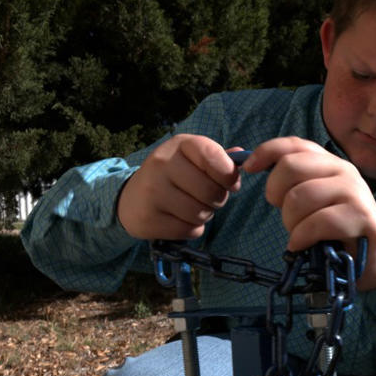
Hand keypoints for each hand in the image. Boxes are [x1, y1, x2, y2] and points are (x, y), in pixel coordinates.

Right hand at [117, 134, 240, 239]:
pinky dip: (192, 230)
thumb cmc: (173, 176)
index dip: (230, 176)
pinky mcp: (148, 218)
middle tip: (208, 199)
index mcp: (180, 144)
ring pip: (200, 213)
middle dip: (218, 200)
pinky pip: (188, 230)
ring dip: (205, 216)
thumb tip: (242, 155)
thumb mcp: (193, 159)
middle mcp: (162, 163)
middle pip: (211, 191)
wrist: (132, 198)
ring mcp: (152, 191)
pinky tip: (180, 220)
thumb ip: (218, 158)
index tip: (231, 184)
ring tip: (193, 208)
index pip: (214, 157)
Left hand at [243, 137, 375, 290]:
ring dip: (290, 222)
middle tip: (285, 215)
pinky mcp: (362, 216)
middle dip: (276, 194)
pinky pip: (318, 221)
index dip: (266, 151)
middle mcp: (344, 170)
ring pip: (300, 196)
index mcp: (330, 163)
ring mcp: (355, 192)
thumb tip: (248, 163)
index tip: (249, 169)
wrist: (371, 258)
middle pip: (290, 167)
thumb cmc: (333, 230)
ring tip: (299, 234)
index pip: (294, 144)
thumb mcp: (310, 200)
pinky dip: (302, 237)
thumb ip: (289, 182)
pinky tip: (302, 245)